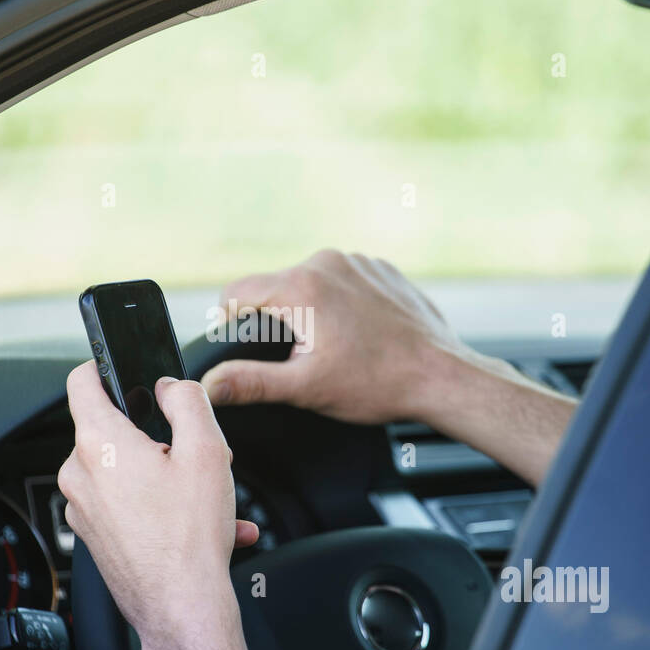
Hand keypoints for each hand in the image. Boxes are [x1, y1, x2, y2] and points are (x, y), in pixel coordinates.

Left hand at [58, 363, 268, 649]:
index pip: (81, 382)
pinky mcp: (95, 536)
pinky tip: (200, 524)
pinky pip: (126, 506)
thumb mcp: (206, 451)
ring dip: (164, 476)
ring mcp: (84, 509)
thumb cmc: (189, 538)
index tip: (119, 367)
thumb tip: (172, 388)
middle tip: (191, 453)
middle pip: (111, 431)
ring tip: (206, 497)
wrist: (182, 607)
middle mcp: (81, 475)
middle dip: (153, 435)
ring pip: (124, 472)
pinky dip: (159, 507)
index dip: (102, 366)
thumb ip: (187, 401)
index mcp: (99, 444)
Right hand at [201, 249, 464, 424]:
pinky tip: (360, 334)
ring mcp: (358, 261)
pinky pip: (344, 280)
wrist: (441, 375)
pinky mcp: (381, 269)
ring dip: (312, 310)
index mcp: (302, 286)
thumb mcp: (305, 387)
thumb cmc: (377, 383)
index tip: (248, 346)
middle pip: (275, 286)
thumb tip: (208, 384)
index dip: (231, 322)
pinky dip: (342, 303)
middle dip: (279, 320)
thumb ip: (250, 382)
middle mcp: (328, 262)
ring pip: (310, 282)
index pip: (237, 292)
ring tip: (336, 347)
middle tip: (304, 357)